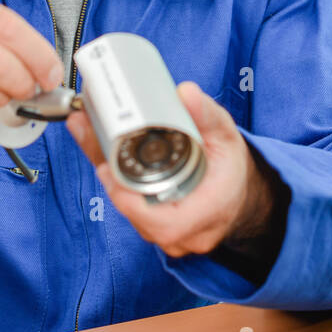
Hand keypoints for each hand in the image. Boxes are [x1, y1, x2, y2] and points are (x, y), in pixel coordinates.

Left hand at [66, 81, 275, 256]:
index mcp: (205, 214)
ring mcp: (170, 238)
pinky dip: (118, 186)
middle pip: (135, 214)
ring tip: (94, 140)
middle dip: (111, 178)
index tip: (107, 170)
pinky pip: (131, 211)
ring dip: (111, 180)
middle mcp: (186, 234)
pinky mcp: (156, 230)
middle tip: (93, 139)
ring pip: (130, 212)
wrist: (239, 193)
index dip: (128, 199)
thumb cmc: (231, 169)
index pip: (160, 223)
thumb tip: (186, 93)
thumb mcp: (226, 136)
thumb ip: (206, 115)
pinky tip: (104, 157)